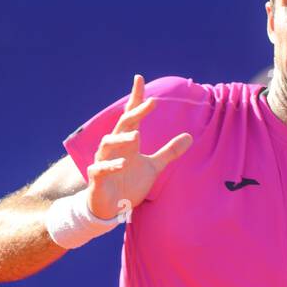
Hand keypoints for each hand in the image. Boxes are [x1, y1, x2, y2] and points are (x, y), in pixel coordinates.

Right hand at [86, 74, 193, 220]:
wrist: (110, 207)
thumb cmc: (129, 184)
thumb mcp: (153, 167)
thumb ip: (169, 152)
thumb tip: (189, 136)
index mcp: (127, 142)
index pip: (131, 115)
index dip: (136, 98)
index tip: (140, 79)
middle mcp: (114, 148)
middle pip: (123, 125)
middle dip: (135, 112)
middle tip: (151, 103)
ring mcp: (103, 161)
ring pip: (108, 144)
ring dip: (121, 138)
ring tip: (136, 135)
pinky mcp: (97, 177)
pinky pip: (101, 168)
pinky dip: (110, 165)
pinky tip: (122, 164)